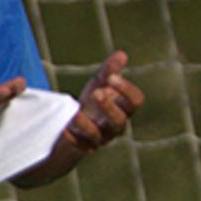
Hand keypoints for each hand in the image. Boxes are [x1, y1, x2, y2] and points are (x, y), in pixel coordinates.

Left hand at [39, 52, 143, 174]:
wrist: (74, 126)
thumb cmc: (91, 103)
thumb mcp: (98, 84)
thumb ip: (109, 71)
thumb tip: (122, 54)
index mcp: (123, 109)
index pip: (136, 101)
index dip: (127, 90)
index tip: (111, 78)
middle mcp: (114, 126)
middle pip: (120, 121)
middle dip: (109, 107)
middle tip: (96, 93)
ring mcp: (98, 138)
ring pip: (98, 136)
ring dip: (87, 124)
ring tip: (76, 111)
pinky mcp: (80, 146)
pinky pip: (77, 144)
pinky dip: (71, 135)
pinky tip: (64, 125)